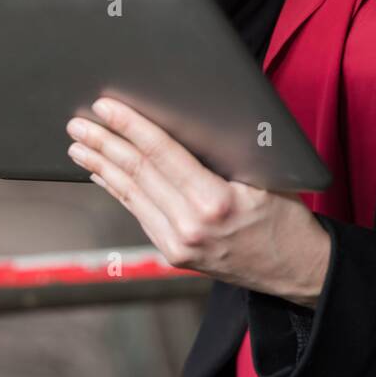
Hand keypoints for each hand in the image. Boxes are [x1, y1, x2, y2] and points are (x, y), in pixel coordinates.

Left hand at [66, 96, 331, 307]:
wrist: (297, 270)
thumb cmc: (286, 216)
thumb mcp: (264, 175)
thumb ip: (225, 151)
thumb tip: (183, 117)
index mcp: (214, 202)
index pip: (161, 153)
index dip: (130, 126)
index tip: (106, 106)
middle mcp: (190, 226)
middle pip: (138, 173)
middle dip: (104, 143)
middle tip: (78, 123)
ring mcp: (179, 245)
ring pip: (132, 195)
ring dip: (102, 166)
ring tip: (79, 146)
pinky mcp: (174, 255)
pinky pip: (140, 214)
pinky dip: (118, 191)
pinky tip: (103, 175)